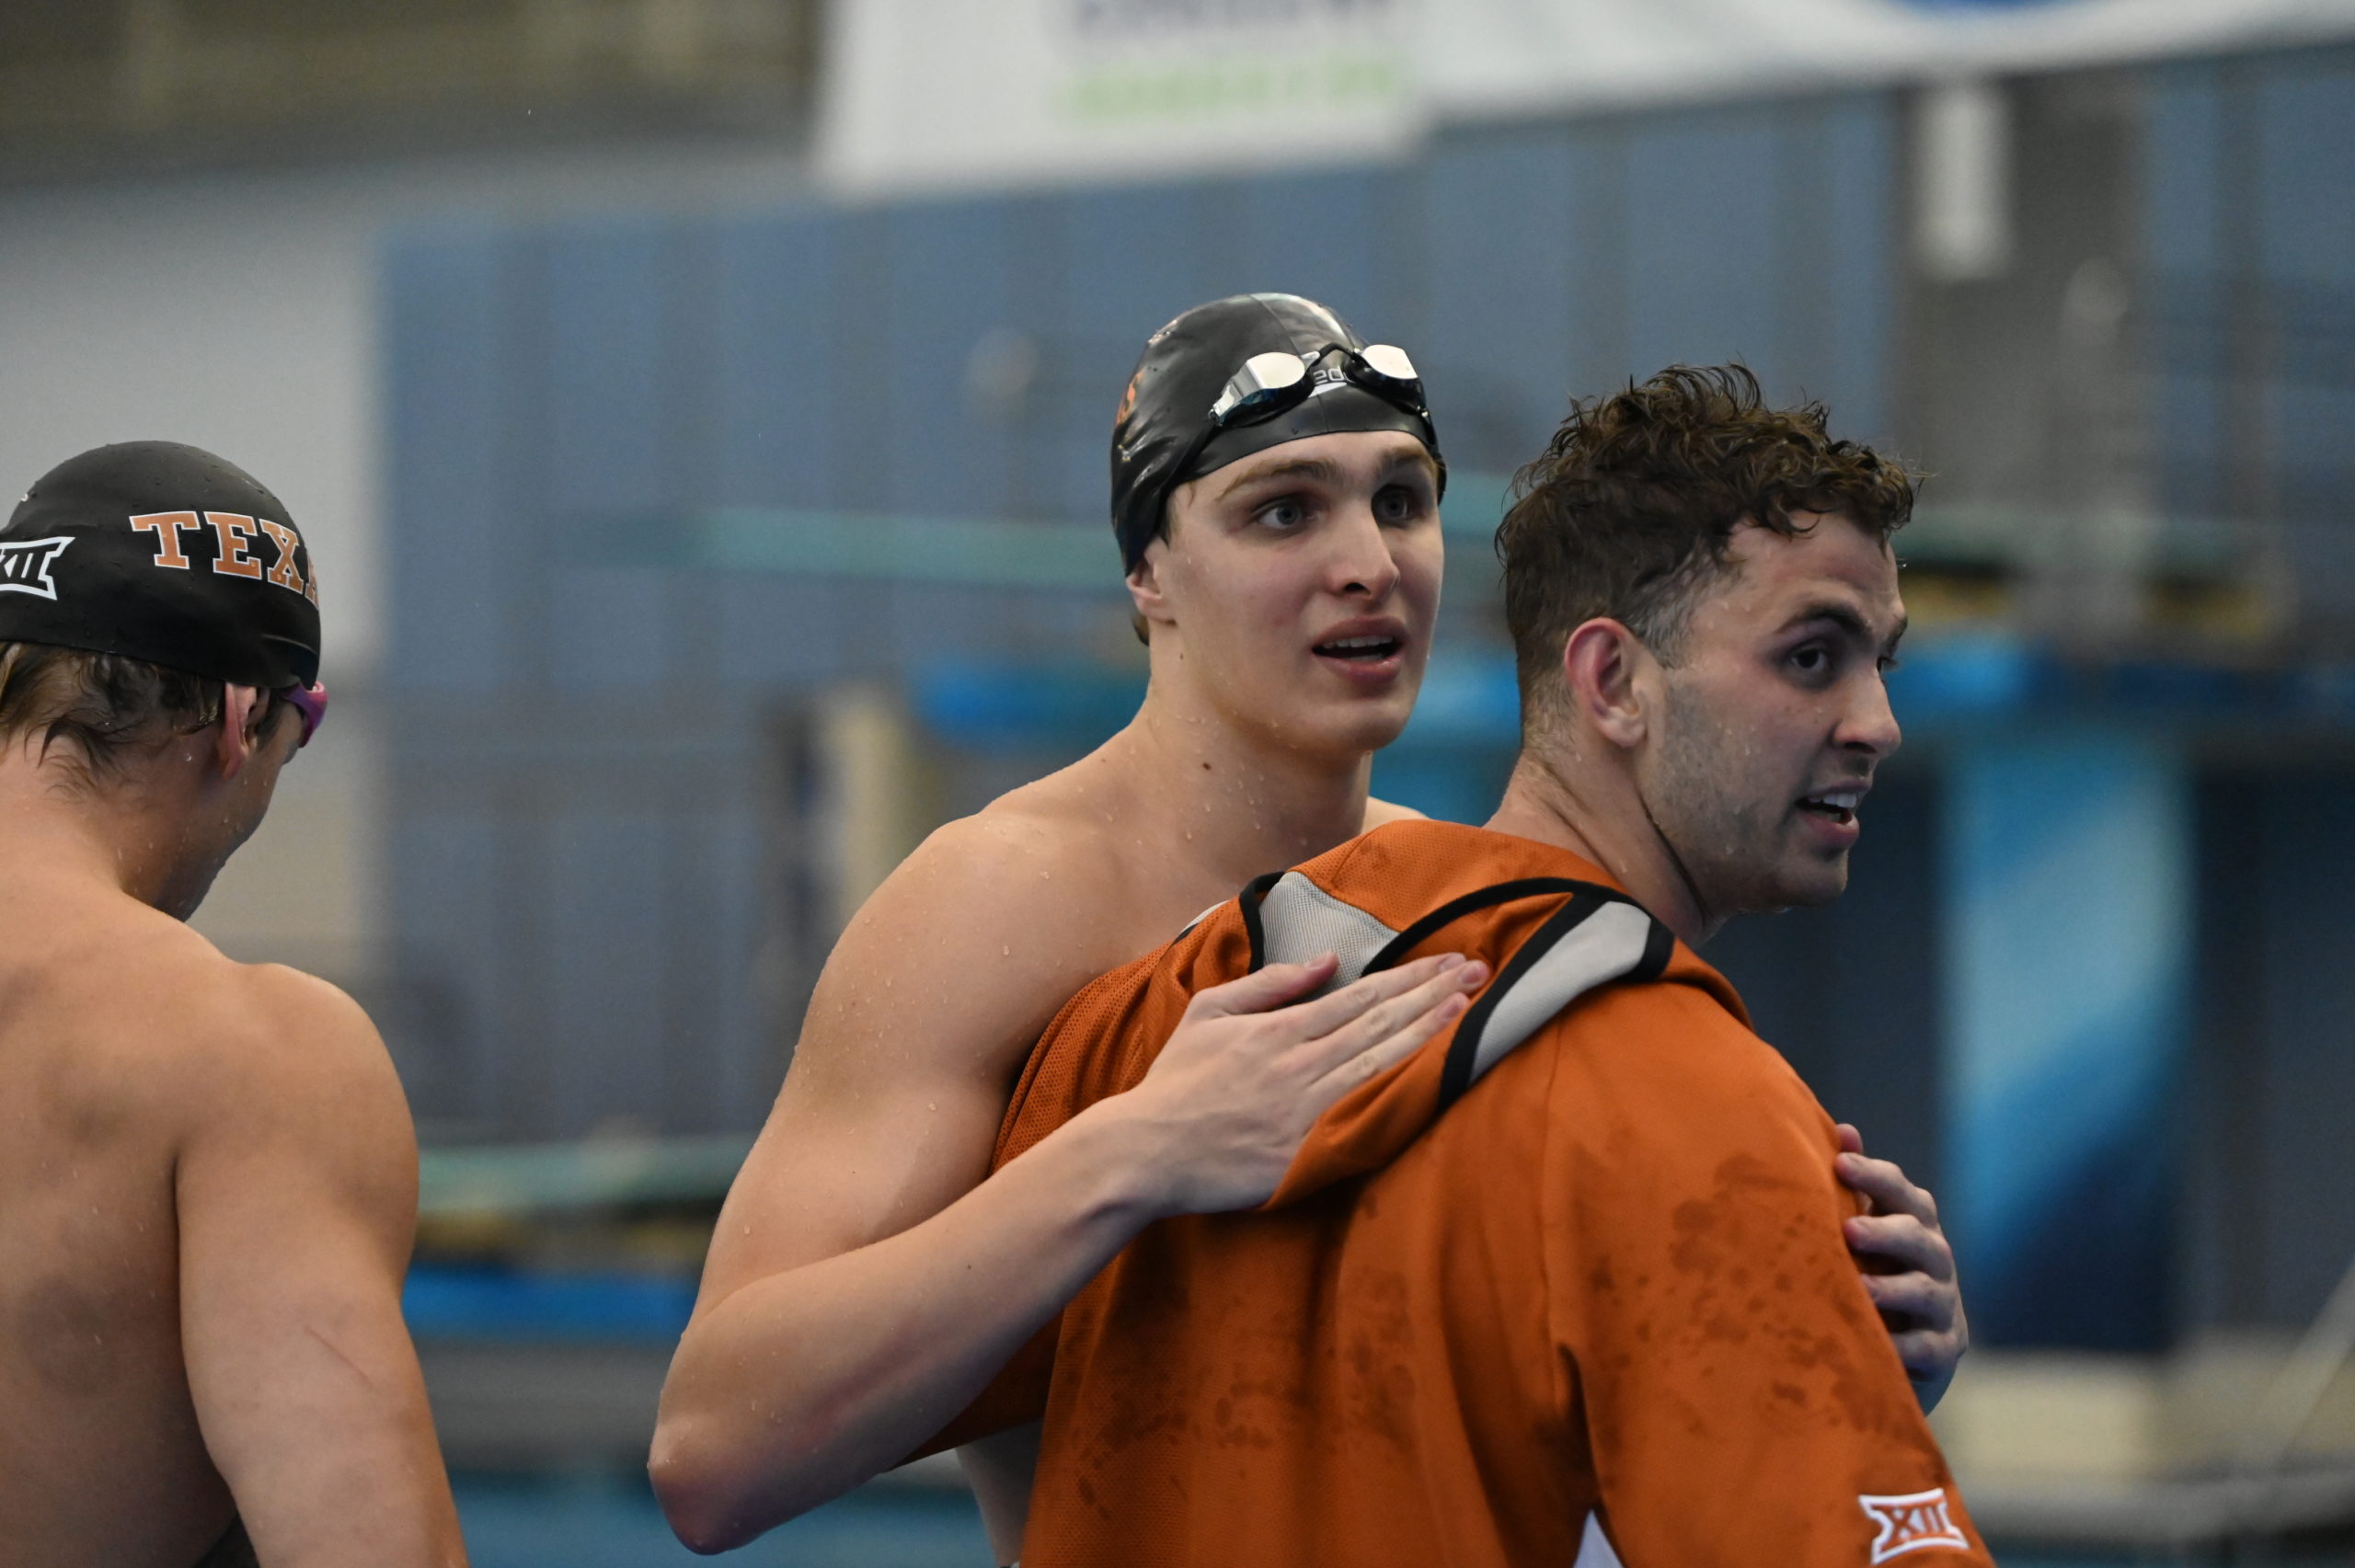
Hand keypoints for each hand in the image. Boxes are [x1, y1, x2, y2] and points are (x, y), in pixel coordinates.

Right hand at [1094, 952, 1487, 1218]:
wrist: (1146, 1151)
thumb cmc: (1175, 1084)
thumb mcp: (1210, 1014)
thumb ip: (1270, 986)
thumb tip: (1327, 961)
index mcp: (1280, 1029)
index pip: (1361, 997)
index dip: (1410, 979)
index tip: (1450, 962)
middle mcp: (1301, 1063)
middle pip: (1381, 1022)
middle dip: (1434, 994)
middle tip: (1482, 972)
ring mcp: (1307, 1108)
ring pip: (1381, 1061)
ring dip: (1429, 1032)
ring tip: (1470, 1008)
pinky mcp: (1307, 1149)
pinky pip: (1365, 1115)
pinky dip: (1403, 1090)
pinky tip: (1434, 1074)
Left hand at [1835, 1123, 1967, 1413]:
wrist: (1905, 1344)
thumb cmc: (1875, 1267)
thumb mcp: (1865, 1225)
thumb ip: (1856, 1183)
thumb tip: (1843, 1131)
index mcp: (1913, 1221)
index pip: (1901, 1192)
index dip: (1873, 1177)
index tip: (1840, 1164)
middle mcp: (1934, 1258)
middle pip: (1918, 1238)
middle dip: (1885, 1232)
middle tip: (1849, 1231)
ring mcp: (1942, 1304)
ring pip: (1923, 1292)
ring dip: (1892, 1289)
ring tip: (1860, 1289)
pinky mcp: (1941, 1349)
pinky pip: (1925, 1347)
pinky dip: (1903, 1346)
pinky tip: (1876, 1343)